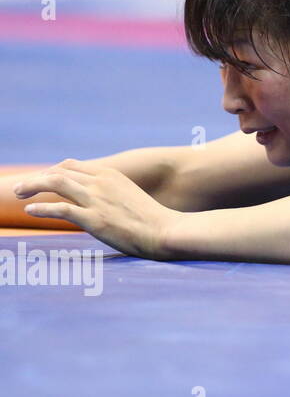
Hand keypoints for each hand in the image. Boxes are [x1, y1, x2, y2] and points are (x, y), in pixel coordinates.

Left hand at [13, 159, 174, 259]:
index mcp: (110, 175)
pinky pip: (59, 208)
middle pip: (59, 171)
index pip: (71, 165)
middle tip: (20, 188)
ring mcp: (96, 199)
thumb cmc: (149, 218)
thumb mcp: (128, 196)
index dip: (52, 172)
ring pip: (55, 183)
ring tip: (18, 193)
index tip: (41, 182)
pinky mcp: (93, 218)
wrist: (164, 230)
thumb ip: (110, 192)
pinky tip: (31, 210)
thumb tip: (96, 200)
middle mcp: (101, 182)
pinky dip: (41, 208)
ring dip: (32, 186)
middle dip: (36, 178)